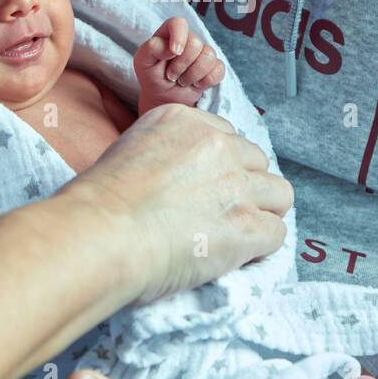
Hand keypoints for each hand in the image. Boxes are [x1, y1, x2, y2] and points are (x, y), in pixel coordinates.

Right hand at [67, 102, 291, 304]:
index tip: (204, 190)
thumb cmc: (97, 206)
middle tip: (218, 216)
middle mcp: (216, 144)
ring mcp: (236, 184)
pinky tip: (234, 258)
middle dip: (244, 188)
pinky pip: (276, 234)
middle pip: (256, 162)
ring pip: (279, 194)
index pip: (226, 137)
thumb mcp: (128, 152)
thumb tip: (176, 183)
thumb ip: (163, 155)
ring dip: (261, 215)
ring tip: (233, 237)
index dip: (220, 168)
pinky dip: (260, 249)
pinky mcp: (247, 225)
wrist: (99, 235)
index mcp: (184, 120)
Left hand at [133, 15, 225, 111]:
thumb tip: (171, 48)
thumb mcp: (142, 63)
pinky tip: (195, 85)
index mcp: (169, 34)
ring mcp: (202, 54)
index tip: (173, 53)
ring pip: (209, 56)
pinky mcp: (213, 68)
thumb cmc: (151, 76)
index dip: (178, 36)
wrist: (163, 99)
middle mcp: (188, 40)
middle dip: (182, 64)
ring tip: (181, 81)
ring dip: (192, 75)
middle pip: (196, 43)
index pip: (178, 23)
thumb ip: (151, 49)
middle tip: (171, 75)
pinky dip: (206, 82)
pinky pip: (219, 70)